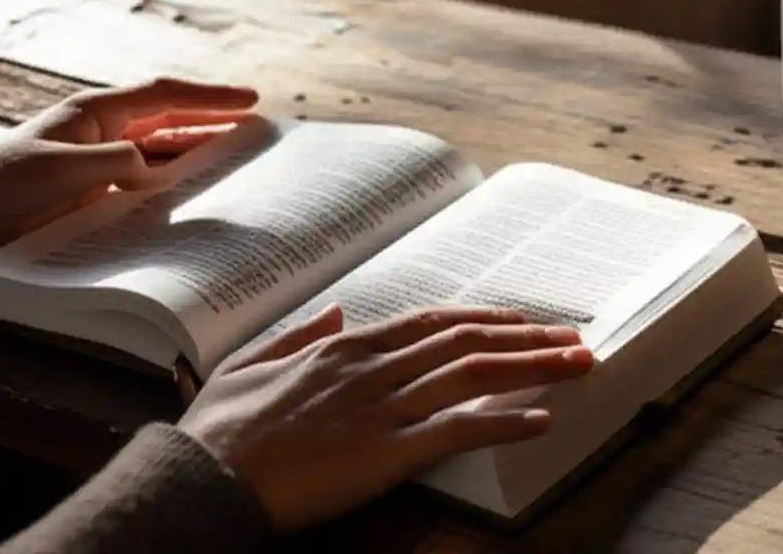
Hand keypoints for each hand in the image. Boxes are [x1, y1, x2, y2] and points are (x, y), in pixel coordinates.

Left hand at [0, 77, 258, 260]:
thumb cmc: (1, 180)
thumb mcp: (61, 168)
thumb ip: (113, 162)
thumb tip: (153, 170)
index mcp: (97, 113)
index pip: (166, 97)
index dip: (211, 97)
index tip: (251, 99)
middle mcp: (106, 134)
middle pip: (173, 123)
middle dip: (215, 124)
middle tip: (258, 130)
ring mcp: (102, 165)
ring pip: (164, 156)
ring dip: (199, 158)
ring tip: (240, 164)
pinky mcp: (96, 195)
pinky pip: (147, 188)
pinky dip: (174, 191)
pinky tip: (197, 202)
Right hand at [179, 304, 593, 532]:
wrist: (203, 476)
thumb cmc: (221, 428)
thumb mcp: (252, 362)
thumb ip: (300, 333)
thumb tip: (336, 307)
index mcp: (344, 346)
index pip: (430, 322)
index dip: (482, 318)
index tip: (517, 318)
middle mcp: (373, 368)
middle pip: (467, 341)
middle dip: (526, 335)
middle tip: (571, 334)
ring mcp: (383, 408)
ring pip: (475, 376)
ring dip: (534, 367)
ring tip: (579, 363)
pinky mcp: (386, 454)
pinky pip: (459, 432)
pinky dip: (505, 424)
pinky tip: (542, 421)